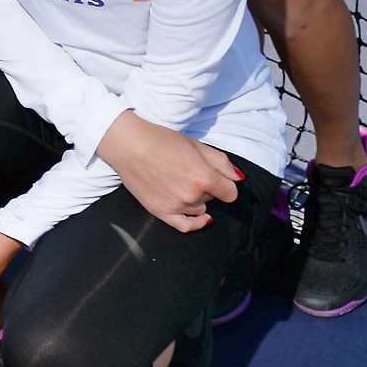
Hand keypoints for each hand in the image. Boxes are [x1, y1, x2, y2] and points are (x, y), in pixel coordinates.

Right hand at [97, 110, 239, 232]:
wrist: (128, 145)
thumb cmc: (160, 140)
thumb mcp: (196, 144)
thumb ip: (221, 162)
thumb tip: (238, 178)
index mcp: (203, 177)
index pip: (230, 192)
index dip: (225, 183)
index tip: (218, 176)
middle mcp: (192, 195)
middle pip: (213, 198)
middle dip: (207, 187)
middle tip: (189, 170)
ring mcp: (176, 206)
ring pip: (200, 209)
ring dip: (197, 199)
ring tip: (181, 181)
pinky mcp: (161, 212)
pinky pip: (186, 226)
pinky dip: (197, 223)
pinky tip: (203, 218)